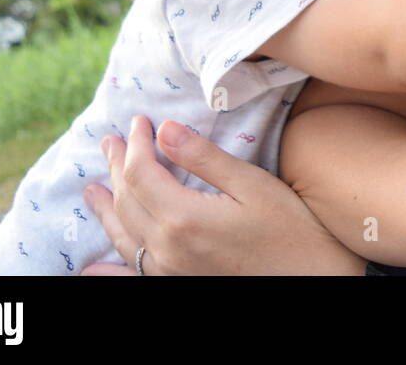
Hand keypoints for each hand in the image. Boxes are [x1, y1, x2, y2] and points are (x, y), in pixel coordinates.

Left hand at [80, 115, 365, 274]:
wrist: (312, 279)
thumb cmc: (292, 230)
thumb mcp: (252, 185)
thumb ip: (205, 158)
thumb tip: (166, 130)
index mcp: (184, 218)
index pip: (142, 172)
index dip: (136, 143)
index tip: (139, 121)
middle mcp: (167, 249)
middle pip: (127, 200)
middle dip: (117, 166)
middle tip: (111, 141)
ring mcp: (169, 272)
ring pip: (122, 234)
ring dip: (106, 206)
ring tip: (93, 187)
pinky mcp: (177, 285)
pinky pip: (132, 273)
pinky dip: (108, 267)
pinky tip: (92, 267)